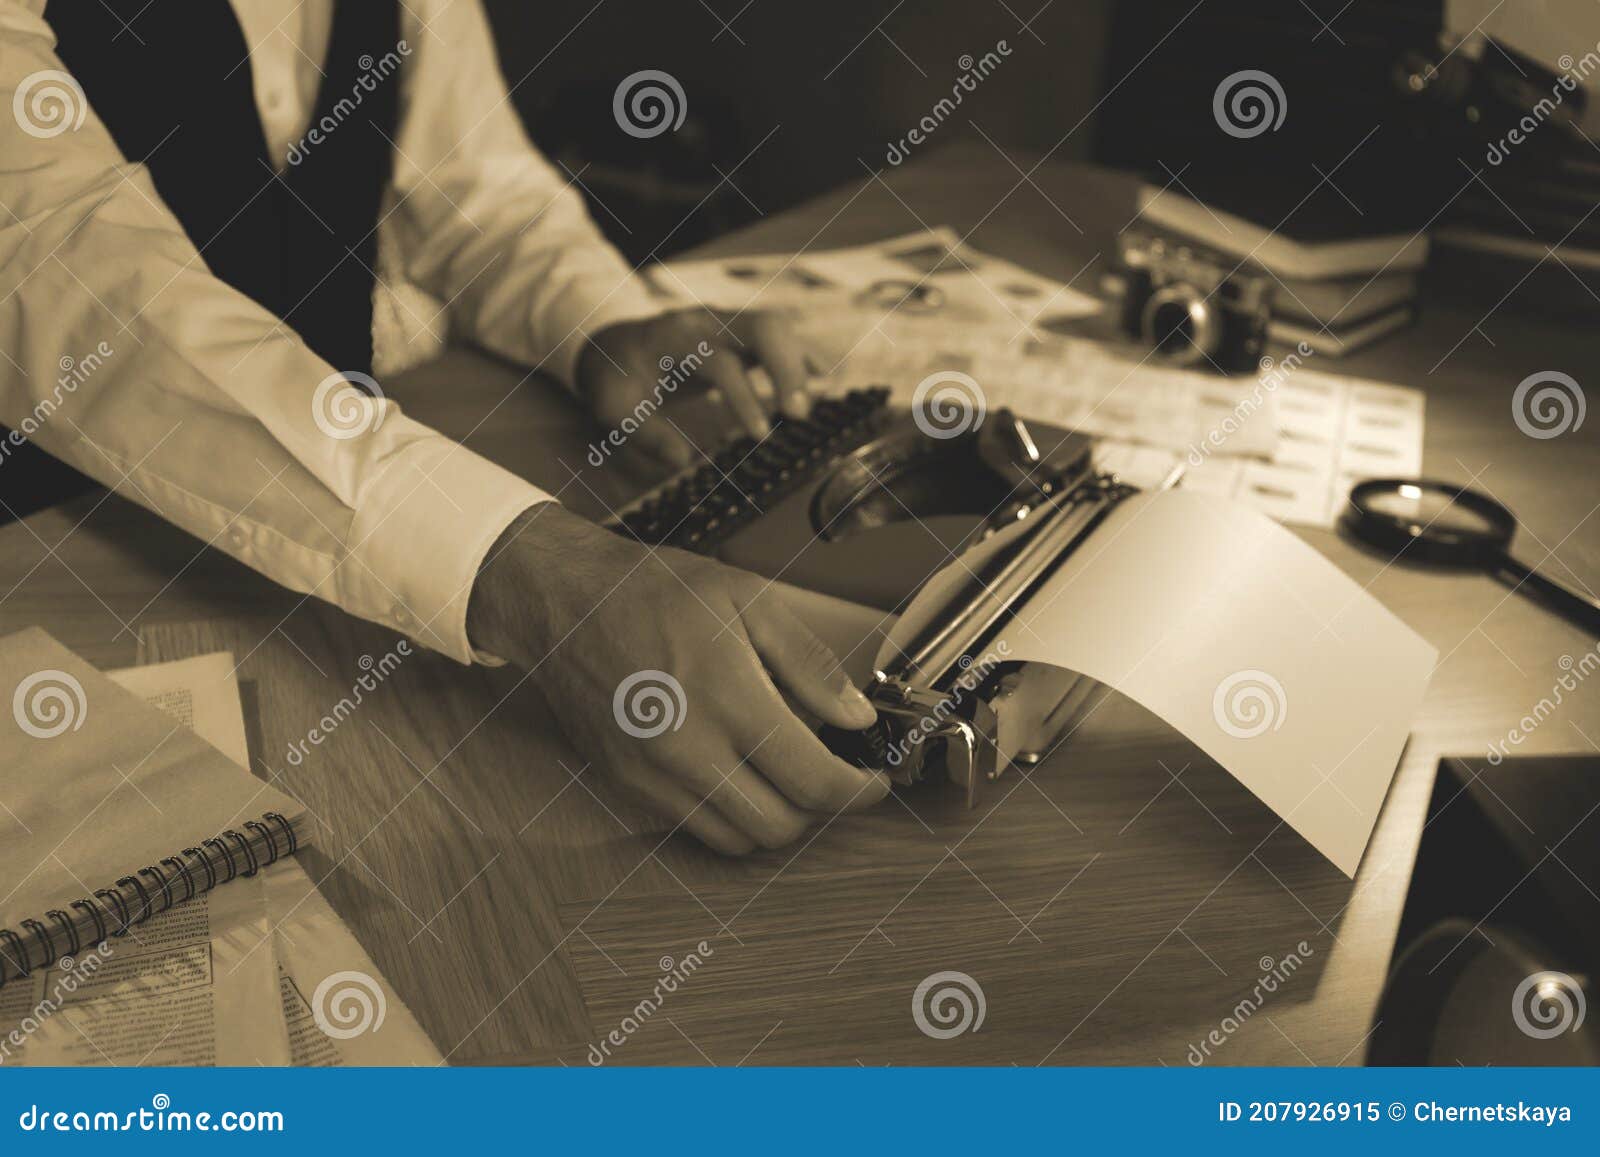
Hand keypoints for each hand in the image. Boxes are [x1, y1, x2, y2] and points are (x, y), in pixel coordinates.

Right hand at [466, 503, 888, 853]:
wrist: (562, 601)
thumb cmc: (652, 589)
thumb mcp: (748, 600)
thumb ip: (809, 665)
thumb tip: (855, 717)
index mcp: (728, 699)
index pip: (814, 783)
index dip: (859, 792)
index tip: (873, 781)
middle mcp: (688, 751)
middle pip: (780, 826)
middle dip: (820, 807)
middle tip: (832, 774)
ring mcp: (651, 776)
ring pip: (738, 840)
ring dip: (774, 818)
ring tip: (783, 773)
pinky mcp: (626, 786)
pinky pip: (694, 828)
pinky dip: (728, 815)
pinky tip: (736, 772)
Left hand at [577, 308, 823, 467]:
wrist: (614, 344)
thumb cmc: (616, 379)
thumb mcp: (614, 409)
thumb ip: (645, 433)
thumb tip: (683, 462)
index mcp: (674, 339)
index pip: (721, 363)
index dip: (745, 399)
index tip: (759, 437)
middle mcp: (706, 321)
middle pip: (762, 327)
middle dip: (788, 369)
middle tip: (799, 416)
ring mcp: (727, 321)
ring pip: (777, 326)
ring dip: (799, 364)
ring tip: (810, 406)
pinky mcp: (739, 332)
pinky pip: (779, 336)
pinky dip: (801, 357)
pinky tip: (821, 384)